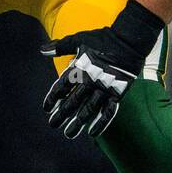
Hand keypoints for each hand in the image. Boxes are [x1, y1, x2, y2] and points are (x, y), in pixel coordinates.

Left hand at [40, 5, 157, 138]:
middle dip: (61, 114)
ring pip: (88, 110)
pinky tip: (92, 133)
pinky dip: (101, 123)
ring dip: (77, 123)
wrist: (129, 40)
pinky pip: (108, 111)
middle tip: (53, 124)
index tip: (47, 109)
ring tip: (68, 134)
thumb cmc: (102, 39)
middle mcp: (90, 80)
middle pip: (72, 101)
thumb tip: (42, 50)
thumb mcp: (78, 39)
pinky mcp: (118, 93)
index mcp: (79, 68)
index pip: (61, 87)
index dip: (53, 99)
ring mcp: (105, 88)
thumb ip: (60, 47)